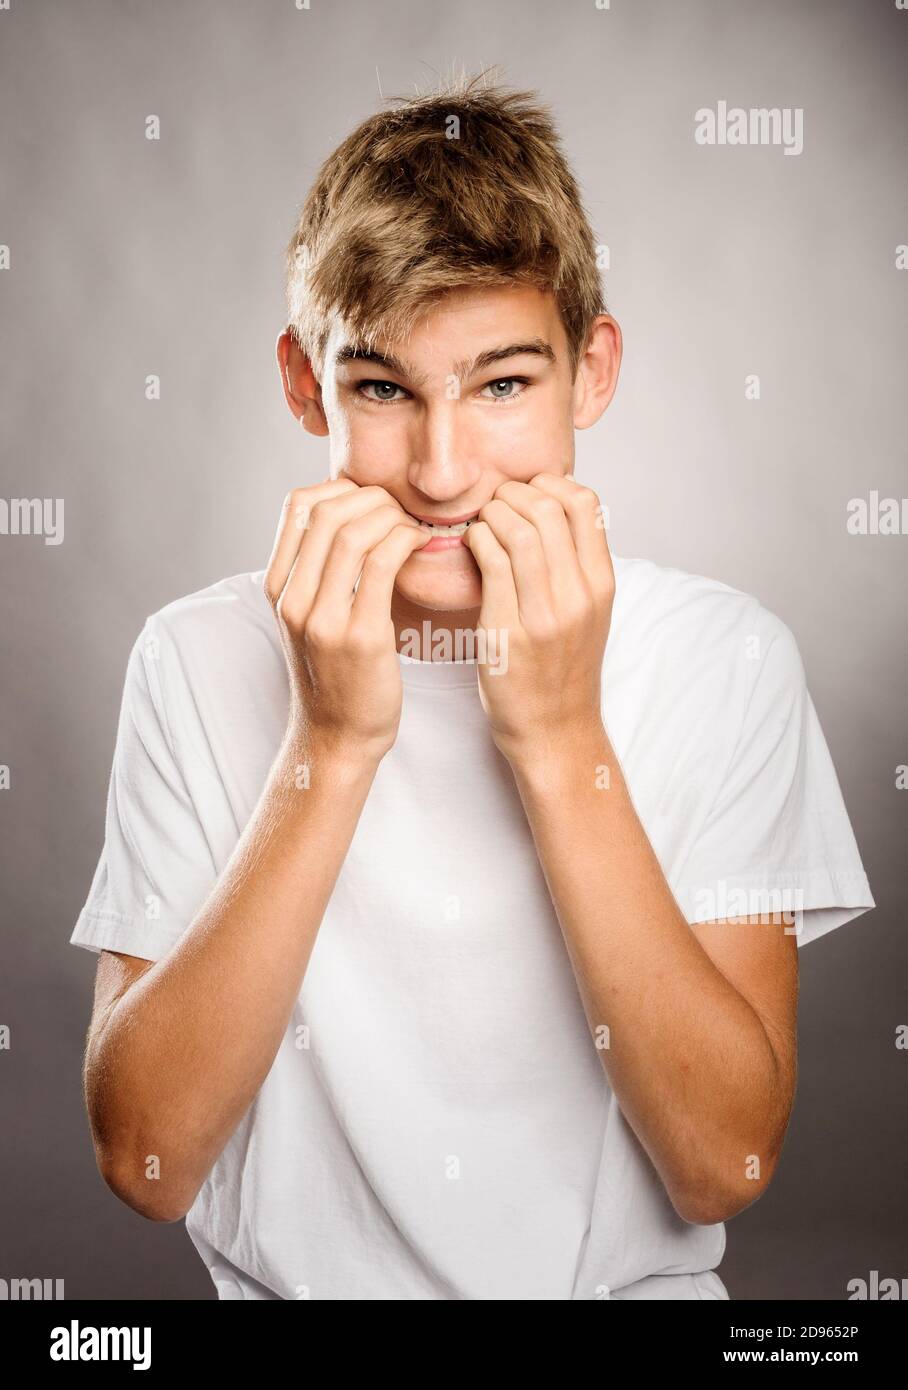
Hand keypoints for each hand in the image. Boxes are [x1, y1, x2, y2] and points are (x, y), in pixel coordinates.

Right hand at [264, 479, 427, 760]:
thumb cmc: (334, 673)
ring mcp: (322, 619)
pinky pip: (382, 565)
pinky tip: (420, 544)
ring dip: (391, 518)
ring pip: (353, 533)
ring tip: (411, 528)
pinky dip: (405, 541)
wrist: (337, 736)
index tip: (371, 500)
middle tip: (399, 511)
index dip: (339, 488)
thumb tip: (346, 515)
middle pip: (325, 512)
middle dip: (371, 498)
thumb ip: (317, 572)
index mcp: (277, 588)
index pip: (296, 506)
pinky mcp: (360, 637)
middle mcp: (292, 600)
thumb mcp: (308, 618)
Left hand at [461, 474, 614, 763]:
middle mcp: (579, 594)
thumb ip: (577, 564)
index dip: (551, 484)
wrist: (555, 730)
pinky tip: (472, 545)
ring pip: (518, 529)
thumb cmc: (564, 669)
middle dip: (513, 494)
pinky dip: (477, 540)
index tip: (528, 494)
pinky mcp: (509, 631)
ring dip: (491, 514)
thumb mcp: (588, 612)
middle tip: (495, 505)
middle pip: (548, 508)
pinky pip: (491, 562)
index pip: (586, 503)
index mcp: (602, 584)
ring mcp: (545, 614)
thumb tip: (553, 506)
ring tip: (482, 524)